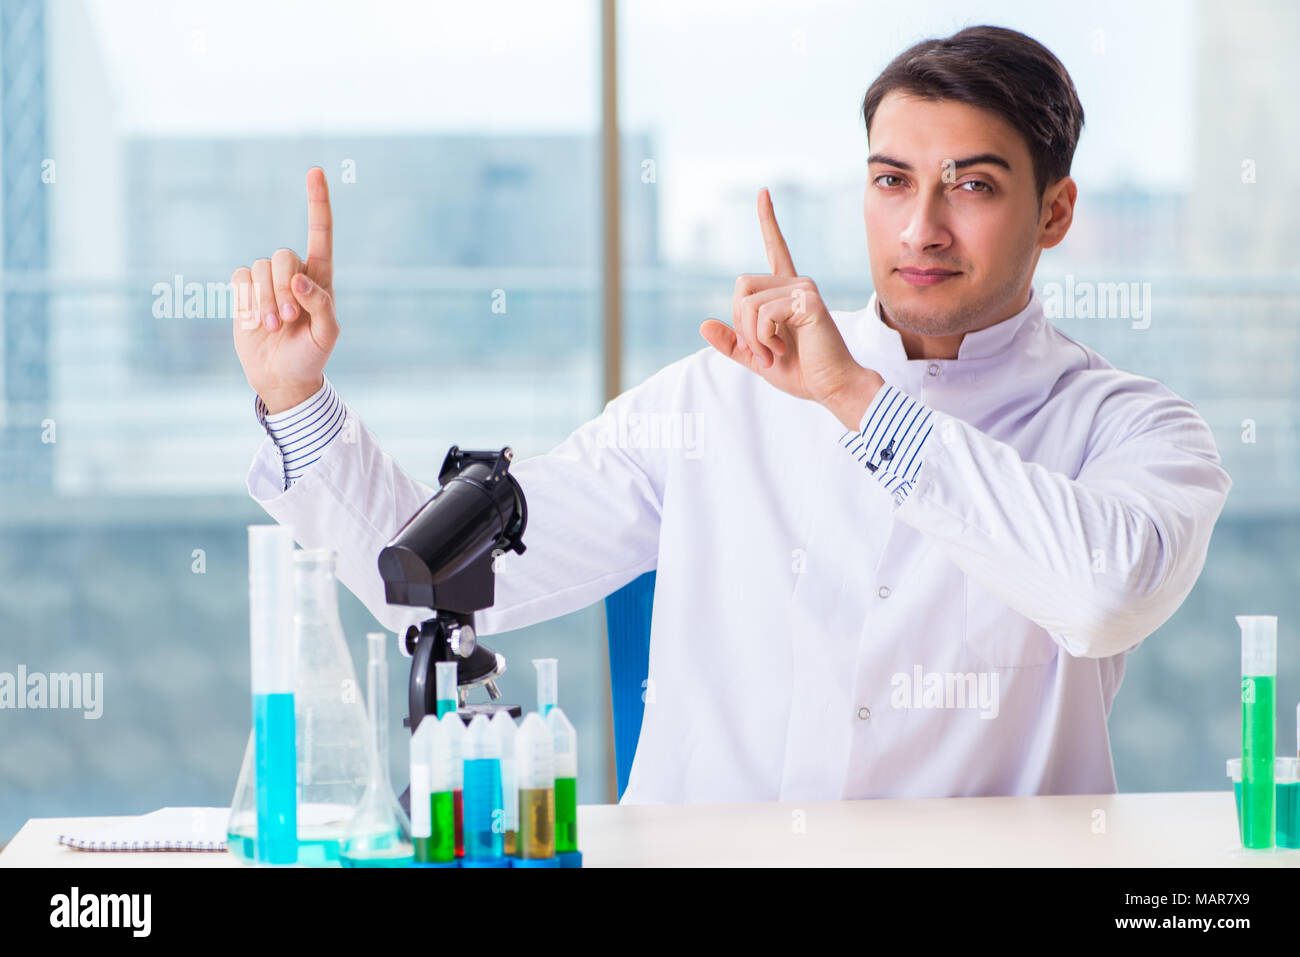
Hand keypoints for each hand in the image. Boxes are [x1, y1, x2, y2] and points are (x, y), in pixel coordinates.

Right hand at [232, 167, 339, 413]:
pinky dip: (246, 299)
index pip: (320, 233)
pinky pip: (239, 277)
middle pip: (283, 255)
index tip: (314, 171)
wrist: (282, 377)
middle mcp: (294, 273)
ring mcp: (267, 282)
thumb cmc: (310, 356)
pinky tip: (255, 321)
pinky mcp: (244, 292)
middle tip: (290, 319)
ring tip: (274, 326)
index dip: (317, 202)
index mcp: (321, 278)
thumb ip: (321, 304)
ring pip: (259, 267)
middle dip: (284, 287)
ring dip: (266, 299)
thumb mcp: (327, 335)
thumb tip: (301, 279)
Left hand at [700, 189, 880, 424]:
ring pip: (748, 303)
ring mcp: (804, 288)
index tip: (763, 192)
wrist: (831, 387)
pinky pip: (763, 313)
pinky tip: (781, 351)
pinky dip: (763, 338)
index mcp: (785, 292)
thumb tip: (703, 325)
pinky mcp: (808, 301)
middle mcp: (796, 282)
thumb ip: (733, 343)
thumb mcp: (757, 357)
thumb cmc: (801, 372)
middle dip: (740, 323)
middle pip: (740, 285)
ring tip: (773, 355)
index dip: (768, 220)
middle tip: (760, 350)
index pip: (775, 248)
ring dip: (752, 337)